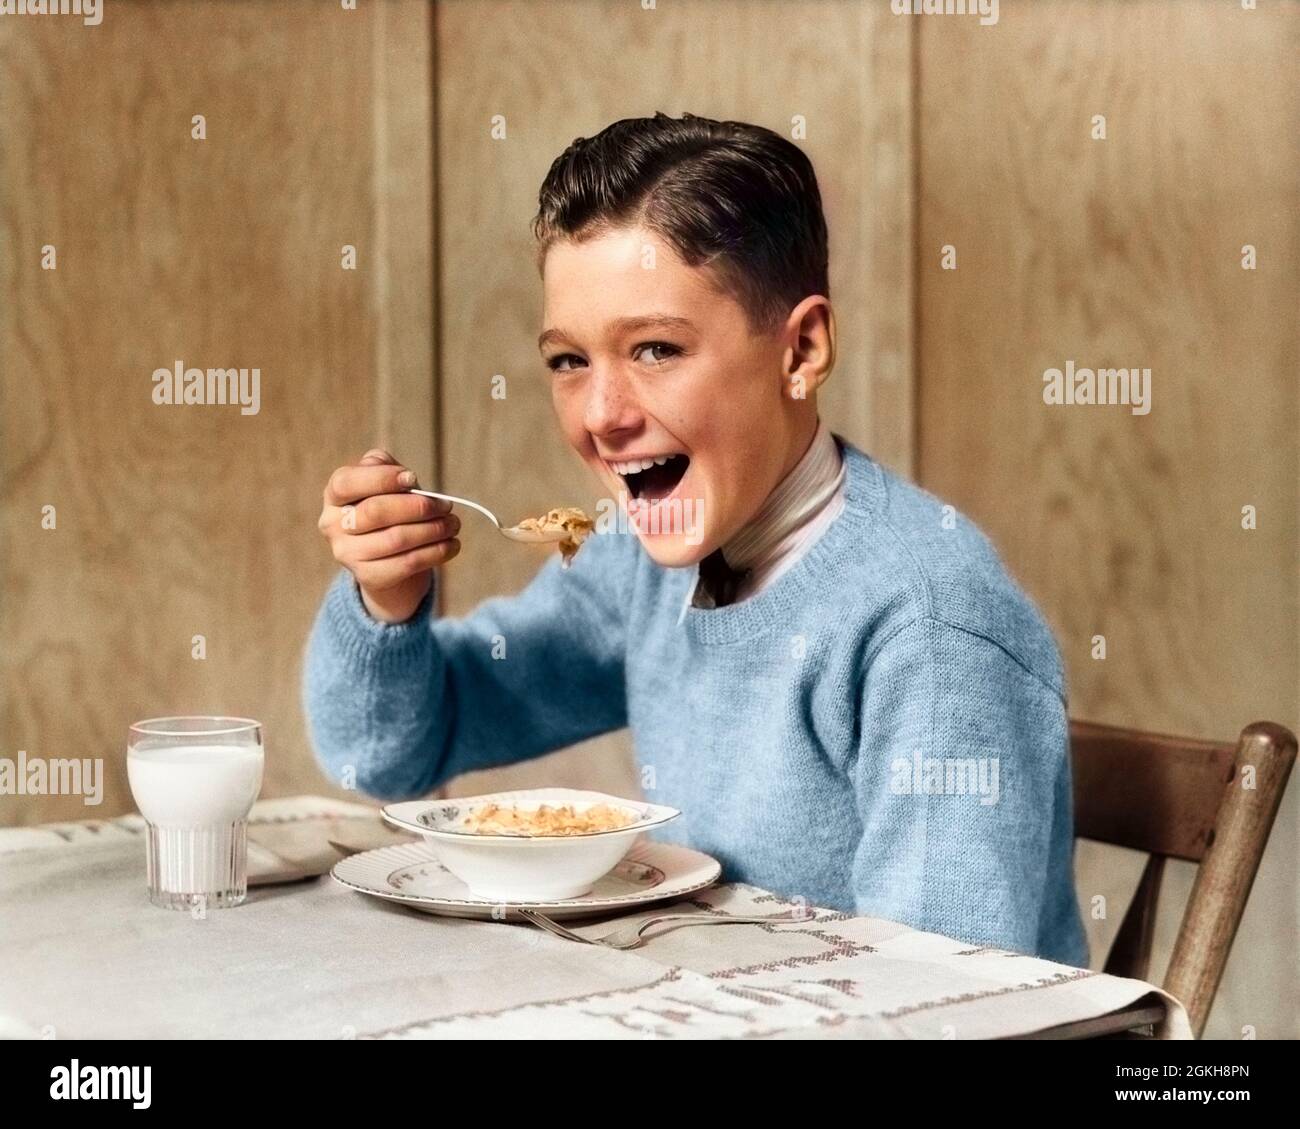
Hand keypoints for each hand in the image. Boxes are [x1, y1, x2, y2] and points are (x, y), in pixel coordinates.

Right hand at [317, 449, 460, 622]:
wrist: (387, 558)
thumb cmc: (389, 509)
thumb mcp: (384, 483)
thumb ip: (385, 468)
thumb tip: (405, 476)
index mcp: (334, 495)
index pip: (346, 483)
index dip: (381, 478)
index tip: (413, 478)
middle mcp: (333, 525)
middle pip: (376, 512)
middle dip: (418, 506)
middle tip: (446, 505)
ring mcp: (347, 554)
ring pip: (396, 539)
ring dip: (434, 529)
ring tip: (453, 523)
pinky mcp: (368, 577)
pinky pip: (407, 563)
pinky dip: (436, 552)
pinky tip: (451, 544)